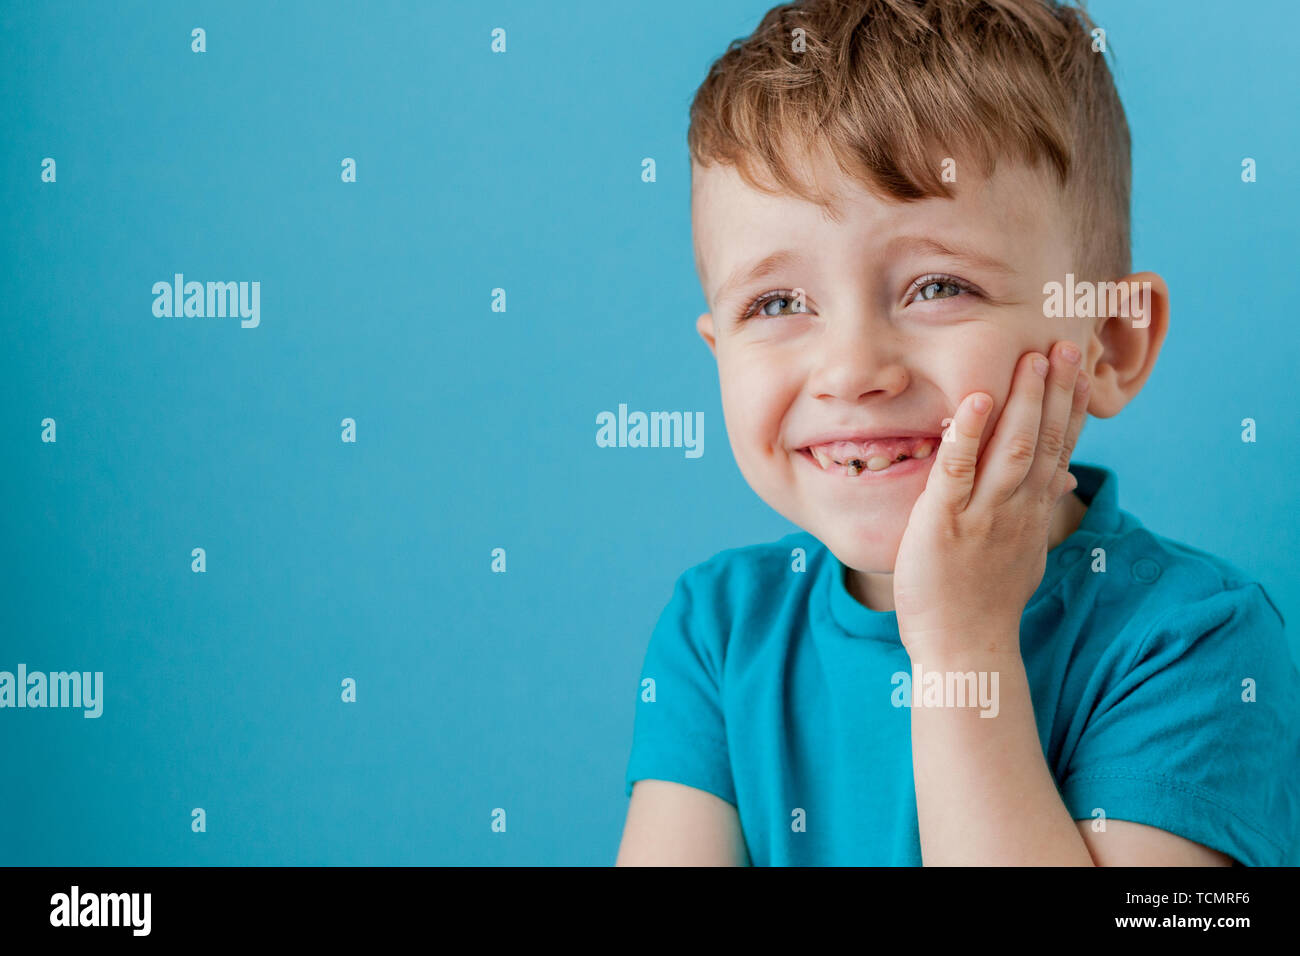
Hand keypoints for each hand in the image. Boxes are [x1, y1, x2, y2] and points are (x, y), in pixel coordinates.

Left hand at [892, 341, 1089, 655]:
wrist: (963, 649)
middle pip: (1045, 439)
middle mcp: (1014, 508)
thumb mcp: (1022, 552)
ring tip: (1033, 359)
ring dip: (1024, 402)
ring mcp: (982, 516)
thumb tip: (1060, 482)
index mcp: (1031, 511)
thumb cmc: (984, 601)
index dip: (1069, 405)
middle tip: (1064, 344)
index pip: (1059, 447)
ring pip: (1012, 449)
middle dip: (1056, 390)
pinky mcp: (942, 524)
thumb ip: (1037, 511)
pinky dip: (965, 435)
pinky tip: (972, 401)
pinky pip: (957, 472)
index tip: (1077, 365)